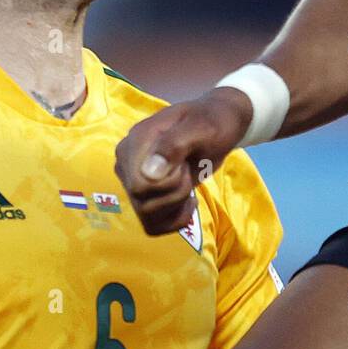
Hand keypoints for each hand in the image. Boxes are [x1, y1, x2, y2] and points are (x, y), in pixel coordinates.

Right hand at [114, 88, 252, 234]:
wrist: (220, 126)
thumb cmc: (211, 123)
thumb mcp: (200, 128)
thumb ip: (174, 146)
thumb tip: (148, 175)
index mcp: (135, 142)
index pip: (139, 186)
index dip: (168, 183)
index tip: (184, 162)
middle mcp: (127, 163)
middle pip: (142, 204)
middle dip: (176, 193)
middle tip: (188, 170)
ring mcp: (134, 180)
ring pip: (147, 218)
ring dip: (177, 205)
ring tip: (187, 181)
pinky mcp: (145, 196)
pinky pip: (152, 225)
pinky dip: (175, 220)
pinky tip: (188, 201)